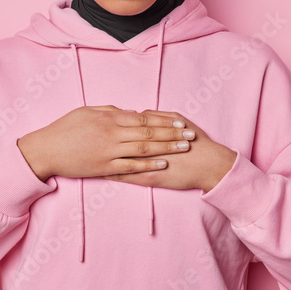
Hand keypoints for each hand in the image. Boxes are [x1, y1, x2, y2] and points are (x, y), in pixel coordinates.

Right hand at [16, 105, 199, 181]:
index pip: (144, 118)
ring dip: (166, 148)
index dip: (164, 120)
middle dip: (172, 134)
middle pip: (149, 132)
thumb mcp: (87, 111)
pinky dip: (148, 164)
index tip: (180, 121)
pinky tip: (164, 163)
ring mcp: (109, 151)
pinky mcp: (104, 167)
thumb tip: (129, 112)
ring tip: (183, 148)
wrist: (46, 150)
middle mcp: (112, 133)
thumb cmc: (65, 128)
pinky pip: (131, 166)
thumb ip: (110, 110)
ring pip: (144, 148)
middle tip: (190, 135)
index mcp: (109, 117)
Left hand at [97, 110, 236, 192]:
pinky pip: (124, 176)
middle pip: (115, 140)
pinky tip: (98, 173)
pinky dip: (110, 174)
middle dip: (97, 139)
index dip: (106, 123)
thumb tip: (141, 111)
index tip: (91, 122)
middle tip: (81, 136)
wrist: (209, 163)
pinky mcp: (148, 178)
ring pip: (116, 159)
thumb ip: (158, 115)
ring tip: (83, 155)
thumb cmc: (195, 141)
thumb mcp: (178, 121)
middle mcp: (145, 145)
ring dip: (100, 157)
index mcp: (150, 129)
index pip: (123, 124)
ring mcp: (145, 162)